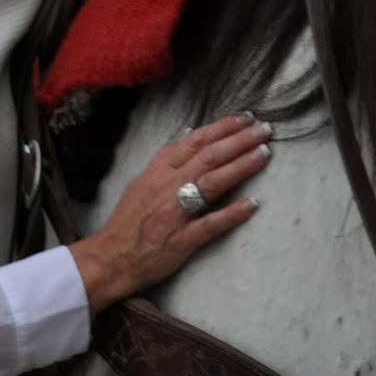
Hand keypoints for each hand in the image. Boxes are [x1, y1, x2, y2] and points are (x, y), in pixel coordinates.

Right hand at [68, 115, 270, 315]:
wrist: (110, 257)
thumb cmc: (128, 220)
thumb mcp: (143, 181)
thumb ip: (168, 159)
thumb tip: (191, 134)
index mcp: (159, 169)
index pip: (195, 140)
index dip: (222, 127)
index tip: (246, 117)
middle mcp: (167, 186)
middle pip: (208, 156)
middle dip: (239, 140)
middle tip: (265, 129)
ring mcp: (175, 213)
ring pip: (211, 183)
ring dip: (240, 167)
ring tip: (264, 154)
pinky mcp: (181, 241)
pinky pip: (209, 224)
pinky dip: (231, 213)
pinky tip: (252, 204)